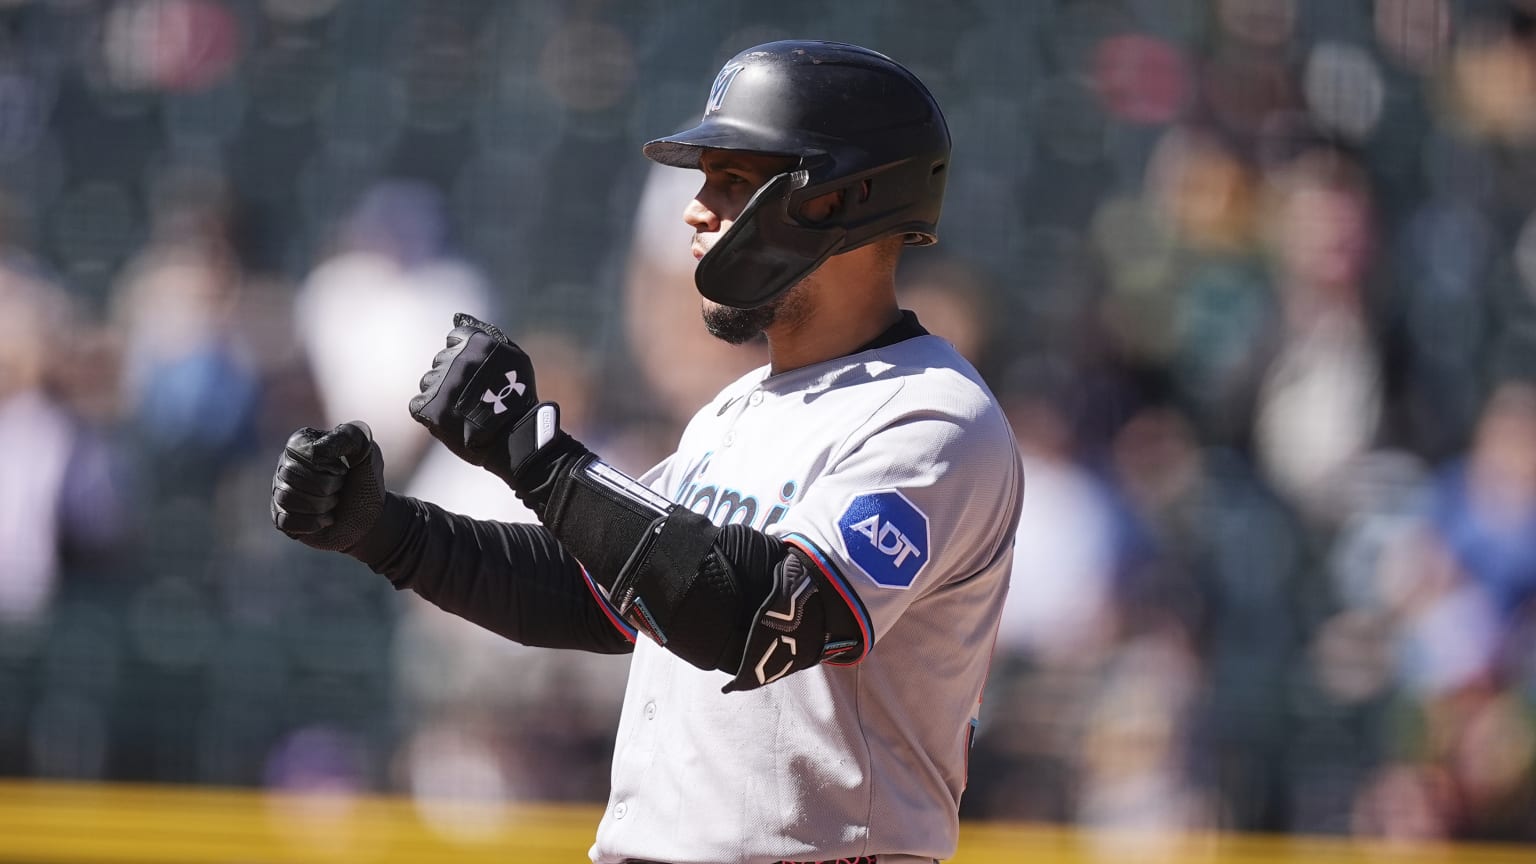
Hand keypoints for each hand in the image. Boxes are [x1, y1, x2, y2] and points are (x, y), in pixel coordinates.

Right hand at [271, 421, 385, 553]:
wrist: (370, 518)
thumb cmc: (366, 482)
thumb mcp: (368, 454)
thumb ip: (351, 437)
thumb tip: (317, 450)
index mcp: (303, 443)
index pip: (301, 450)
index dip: (326, 465)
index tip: (344, 471)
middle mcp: (286, 464)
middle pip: (290, 475)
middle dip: (326, 487)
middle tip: (340, 489)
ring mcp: (280, 491)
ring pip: (286, 498)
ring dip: (320, 505)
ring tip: (334, 504)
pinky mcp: (280, 517)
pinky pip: (284, 521)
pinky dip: (311, 523)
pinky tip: (325, 520)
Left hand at [409, 313, 537, 483]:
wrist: (514, 440)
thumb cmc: (517, 398)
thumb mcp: (514, 357)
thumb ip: (486, 333)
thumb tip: (457, 317)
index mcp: (477, 342)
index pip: (454, 339)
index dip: (467, 358)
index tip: (479, 376)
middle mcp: (456, 359)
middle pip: (440, 361)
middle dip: (453, 376)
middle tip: (474, 397)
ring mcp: (441, 384)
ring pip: (428, 382)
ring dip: (441, 394)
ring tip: (462, 410)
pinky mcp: (428, 408)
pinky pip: (418, 404)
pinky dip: (429, 412)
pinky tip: (449, 419)